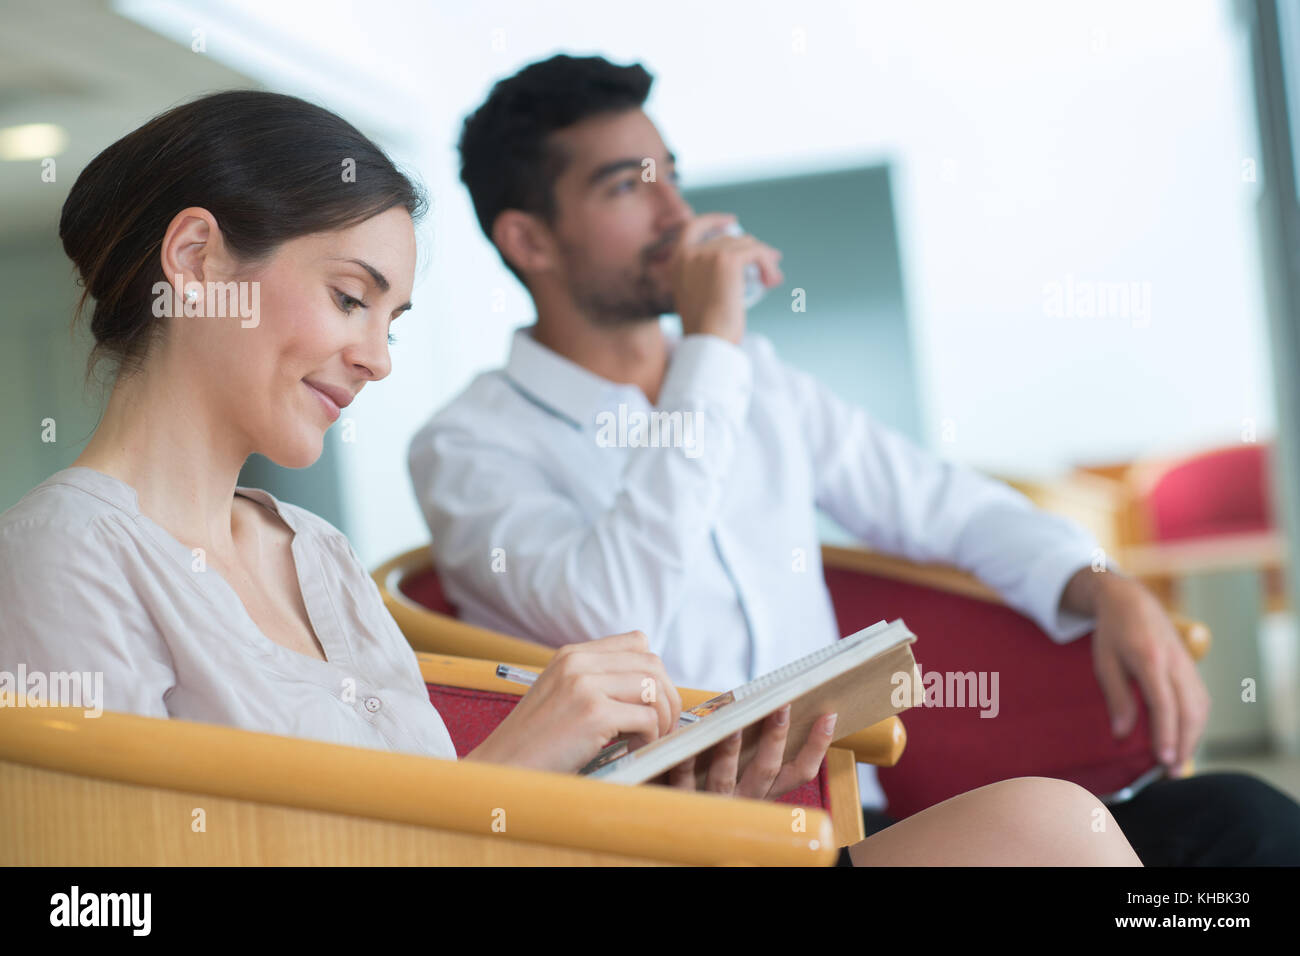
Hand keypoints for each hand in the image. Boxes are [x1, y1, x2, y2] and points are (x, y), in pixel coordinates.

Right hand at [466, 631, 682, 772]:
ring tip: (648, 740)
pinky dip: (650, 738)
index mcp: (571, 655)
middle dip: (667, 697)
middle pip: (653, 664)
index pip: (637, 643)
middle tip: (662, 727)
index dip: (654, 673)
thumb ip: (595, 683)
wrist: (500, 772)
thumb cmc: (534, 745)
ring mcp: (584, 685)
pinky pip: (647, 718)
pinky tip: (633, 750)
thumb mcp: (560, 698)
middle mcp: (578, 662)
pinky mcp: (592, 713)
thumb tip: (649, 688)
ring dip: (662, 718)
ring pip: (654, 688)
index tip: (652, 703)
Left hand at [661, 705, 837, 799]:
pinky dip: (686, 760)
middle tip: (782, 705)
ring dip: (731, 749)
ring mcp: (714, 804)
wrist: (679, 826)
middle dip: (776, 737)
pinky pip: (684, 781)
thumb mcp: (742, 776)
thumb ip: (755, 751)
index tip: (828, 716)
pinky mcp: (683, 802)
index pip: (799, 773)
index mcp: (764, 793)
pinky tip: (686, 738)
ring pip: (725, 778)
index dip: (816, 747)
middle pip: (766, 769)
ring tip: (733, 725)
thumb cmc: (713, 785)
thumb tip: (769, 703)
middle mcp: (745, 802)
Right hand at [669, 212, 782, 344]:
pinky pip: (757, 253)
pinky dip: (769, 265)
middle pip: (730, 239)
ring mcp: (709, 254)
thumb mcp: (698, 298)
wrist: (708, 340)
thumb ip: (708, 277)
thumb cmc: (707, 329)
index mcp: (677, 262)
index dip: (714, 220)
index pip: (692, 227)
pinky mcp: (728, 260)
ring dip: (764, 261)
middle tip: (770, 266)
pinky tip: (773, 281)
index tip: (732, 221)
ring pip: (747, 245)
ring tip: (772, 280)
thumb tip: (744, 262)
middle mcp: (690, 253)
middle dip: (753, 250)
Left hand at [1087, 575, 1210, 774]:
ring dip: (1193, 738)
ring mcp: (1188, 665)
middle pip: (1190, 710)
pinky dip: (1196, 724)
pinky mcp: (1192, 668)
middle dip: (1184, 744)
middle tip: (1173, 773)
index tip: (1164, 760)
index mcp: (1150, 658)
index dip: (1166, 733)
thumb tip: (1121, 735)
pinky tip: (1185, 740)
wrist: (1132, 601)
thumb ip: (1116, 698)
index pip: (1163, 703)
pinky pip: (1201, 700)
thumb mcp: (1104, 663)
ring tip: (1178, 763)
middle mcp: (1175, 662)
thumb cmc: (1112, 633)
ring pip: (1200, 707)